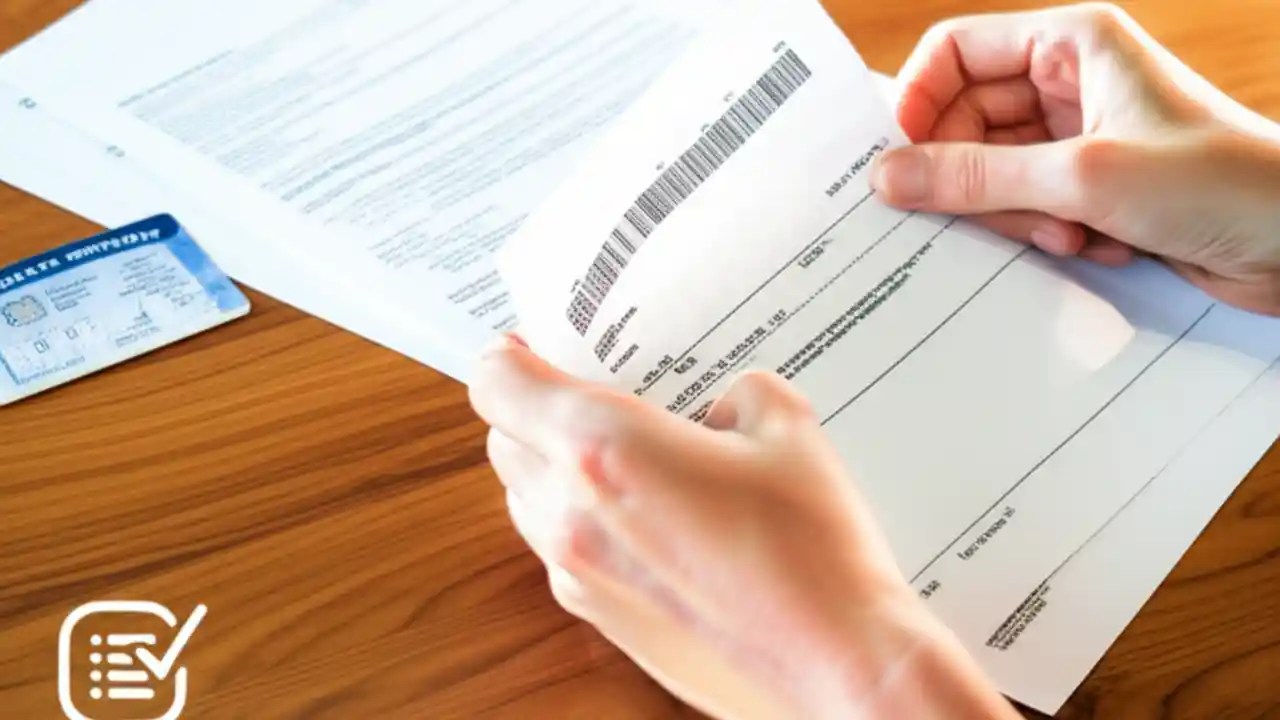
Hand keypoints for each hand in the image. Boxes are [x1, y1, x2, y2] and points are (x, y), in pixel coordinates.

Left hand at [469, 337, 1016, 718]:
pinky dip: (578, 523)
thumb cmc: (811, 547)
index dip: (510, 354)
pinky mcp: (599, 616)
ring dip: (550, 469)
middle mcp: (570, 511)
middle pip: (502, 439)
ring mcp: (578, 572)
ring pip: (523, 498)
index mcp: (602, 447)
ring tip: (620, 459)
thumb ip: (739, 391)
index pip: (498, 382)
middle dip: (532, 409)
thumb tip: (723, 402)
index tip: (533, 346)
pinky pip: (557, 550)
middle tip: (589, 395)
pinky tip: (646, 519)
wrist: (836, 657)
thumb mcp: (785, 428)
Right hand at [871, 2, 1279, 314]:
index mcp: (1071, 43)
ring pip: (992, 169)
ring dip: (1013, 212)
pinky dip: (1044, 230)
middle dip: (972, 175)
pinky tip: (1093, 243)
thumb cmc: (1216, 183)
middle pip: (965, 120)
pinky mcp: (1088, 186)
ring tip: (1063, 231)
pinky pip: (1023, 204)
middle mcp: (1070, 81)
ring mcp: (1078, 136)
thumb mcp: (1079, 178)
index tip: (899, 161)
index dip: (917, 103)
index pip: (955, 52)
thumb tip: (887, 176)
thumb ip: (974, 176)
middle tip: (987, 214)